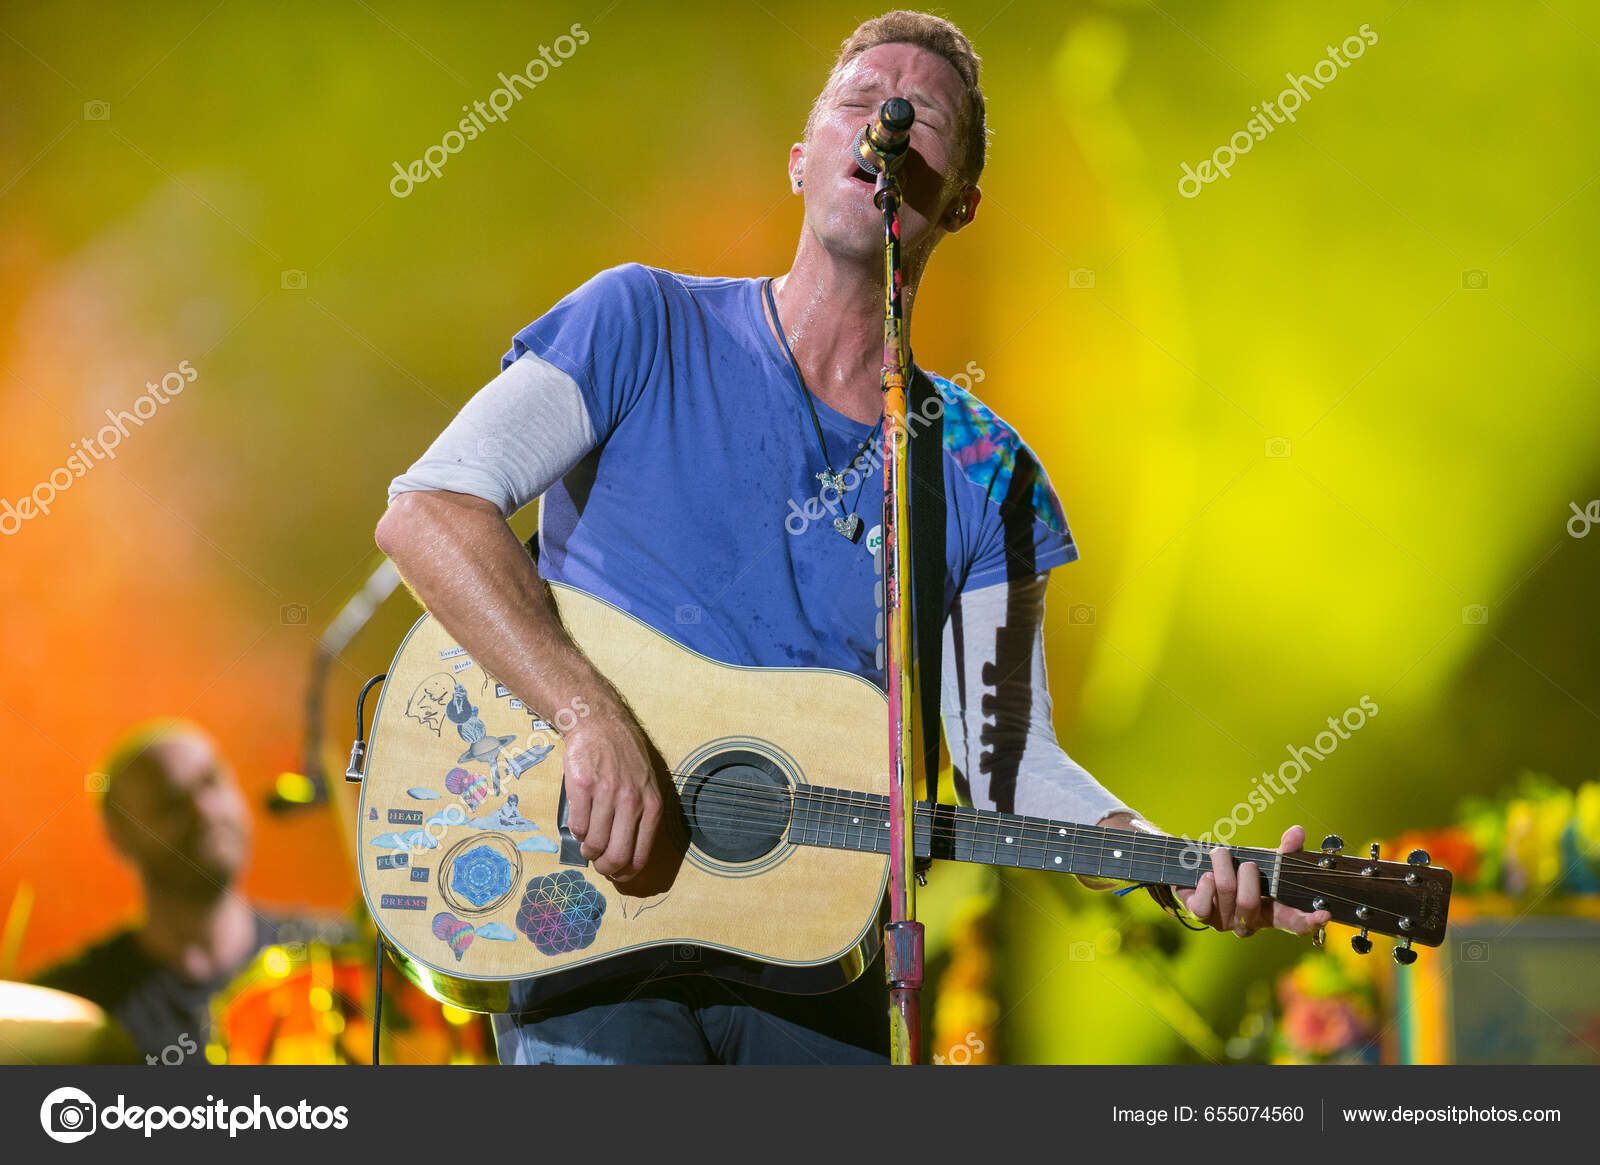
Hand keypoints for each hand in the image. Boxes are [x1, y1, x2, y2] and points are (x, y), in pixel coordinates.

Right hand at [558, 700, 664, 882]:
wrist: (600, 725)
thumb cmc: (625, 759)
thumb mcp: (646, 787)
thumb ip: (641, 818)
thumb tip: (627, 856)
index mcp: (651, 806)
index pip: (640, 856)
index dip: (625, 873)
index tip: (616, 874)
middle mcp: (632, 801)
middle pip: (616, 856)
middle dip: (605, 869)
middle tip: (598, 864)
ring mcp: (606, 793)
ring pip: (594, 843)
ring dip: (588, 849)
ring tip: (587, 841)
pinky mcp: (583, 786)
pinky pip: (576, 825)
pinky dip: (576, 831)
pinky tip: (580, 821)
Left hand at [1178, 824, 1330, 937]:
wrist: (1201, 873)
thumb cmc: (1239, 871)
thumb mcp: (1265, 861)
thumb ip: (1284, 849)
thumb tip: (1298, 832)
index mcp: (1271, 912)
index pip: (1293, 924)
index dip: (1309, 921)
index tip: (1323, 913)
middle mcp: (1249, 922)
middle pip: (1249, 903)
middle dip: (1247, 874)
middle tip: (1247, 863)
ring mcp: (1225, 922)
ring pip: (1226, 892)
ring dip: (1223, 866)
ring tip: (1221, 855)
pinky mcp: (1202, 916)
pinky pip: (1202, 905)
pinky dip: (1205, 884)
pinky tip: (1206, 876)